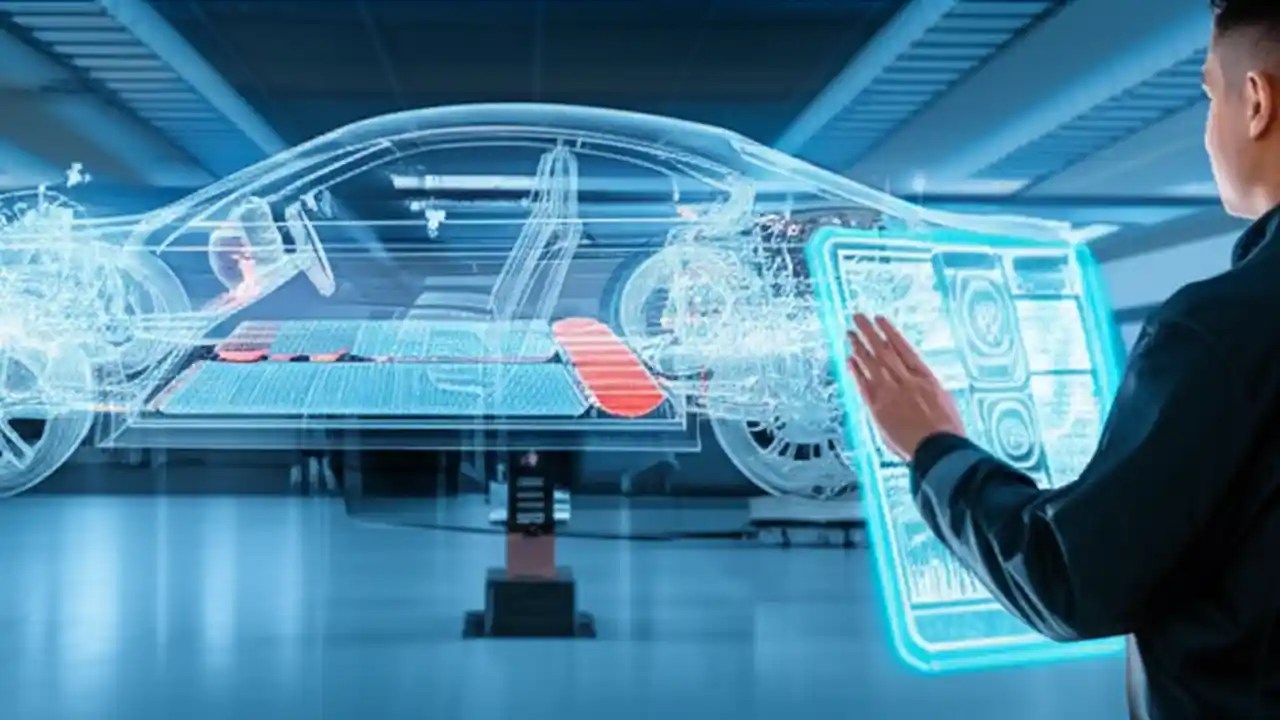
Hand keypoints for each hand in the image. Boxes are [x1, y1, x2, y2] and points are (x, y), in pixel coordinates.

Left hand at [846, 314, 965, 459]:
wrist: (940, 450)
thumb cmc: (947, 432)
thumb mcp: (944, 402)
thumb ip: (926, 389)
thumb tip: (917, 382)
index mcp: (925, 377)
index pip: (903, 348)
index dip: (889, 332)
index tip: (880, 319)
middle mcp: (907, 381)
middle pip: (884, 350)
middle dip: (869, 332)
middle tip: (857, 316)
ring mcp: (891, 393)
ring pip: (871, 364)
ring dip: (858, 346)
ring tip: (849, 333)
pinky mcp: (878, 408)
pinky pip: (864, 384)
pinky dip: (856, 371)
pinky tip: (849, 359)